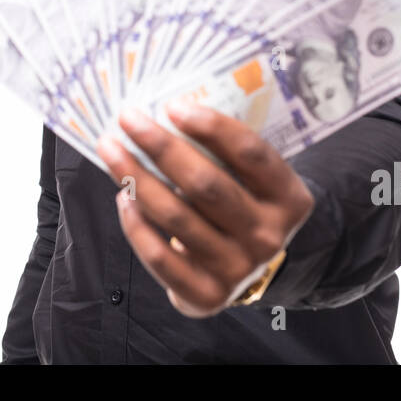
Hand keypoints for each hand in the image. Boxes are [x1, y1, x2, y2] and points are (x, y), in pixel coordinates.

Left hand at [95, 99, 314, 317]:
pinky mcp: (206, 295)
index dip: (212, 126)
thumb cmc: (243, 207)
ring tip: (112, 150)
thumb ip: (225, 152)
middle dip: (161, 147)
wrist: (250, 270)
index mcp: (289, 197)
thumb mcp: (253, 180)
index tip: (173, 105)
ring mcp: (238, 269)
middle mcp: (268, 235)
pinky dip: (136, 224)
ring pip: (177, 218)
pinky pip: (160, 257)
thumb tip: (166, 111)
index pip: (251, 154)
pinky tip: (123, 196)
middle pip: (207, 184)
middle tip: (128, 119)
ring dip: (136, 178)